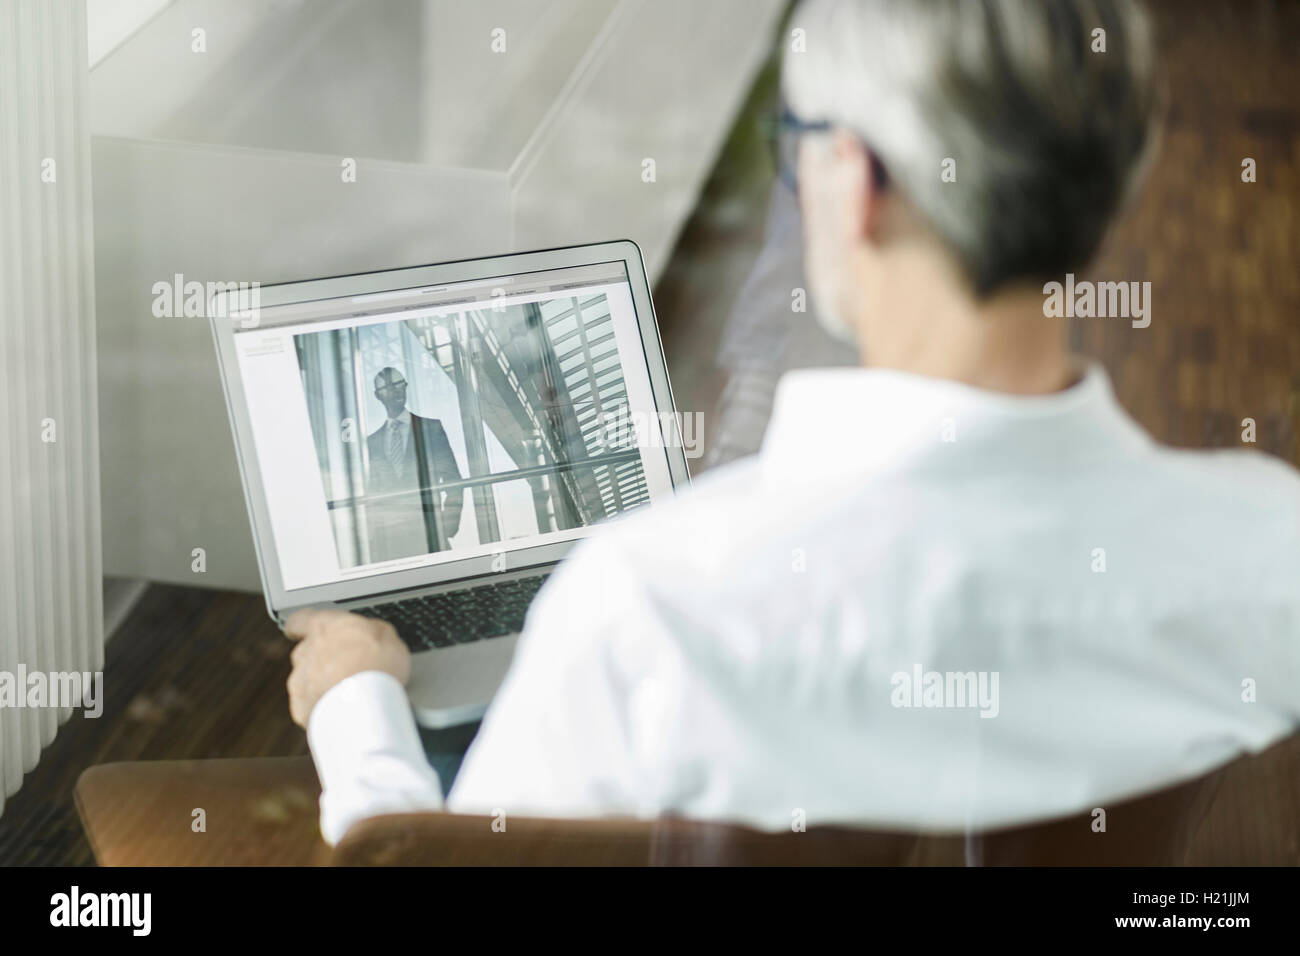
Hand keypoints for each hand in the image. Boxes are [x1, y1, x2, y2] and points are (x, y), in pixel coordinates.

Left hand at [283, 609, 410, 726]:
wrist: (365, 706)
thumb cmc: (376, 666)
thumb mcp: (385, 633)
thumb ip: (366, 630)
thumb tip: (369, 633)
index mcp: (323, 627)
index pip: (299, 620)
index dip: (302, 626)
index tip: (306, 630)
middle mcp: (305, 652)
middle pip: (306, 652)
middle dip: (322, 659)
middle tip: (348, 667)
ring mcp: (300, 682)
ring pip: (306, 680)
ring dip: (322, 684)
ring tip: (349, 694)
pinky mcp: (301, 708)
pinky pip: (309, 705)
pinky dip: (321, 707)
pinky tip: (342, 710)